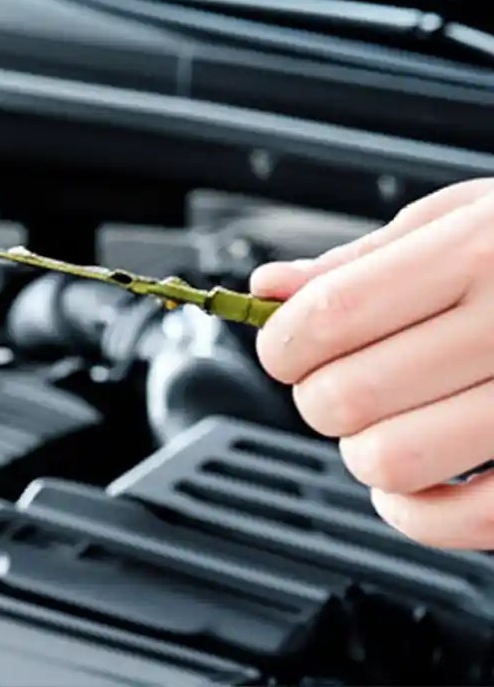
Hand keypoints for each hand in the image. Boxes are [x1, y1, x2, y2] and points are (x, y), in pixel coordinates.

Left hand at [252, 177, 493, 549]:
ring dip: (364, 455)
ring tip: (386, 427)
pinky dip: (417, 516)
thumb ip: (363, 262)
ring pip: (392, 462)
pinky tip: (415, 487)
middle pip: (347, 395)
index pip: (330, 315)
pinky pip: (470, 519)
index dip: (282, 344)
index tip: (283, 348)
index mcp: (478, 252)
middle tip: (342, 384)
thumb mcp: (466, 222)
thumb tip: (268, 288)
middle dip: (318, 401)